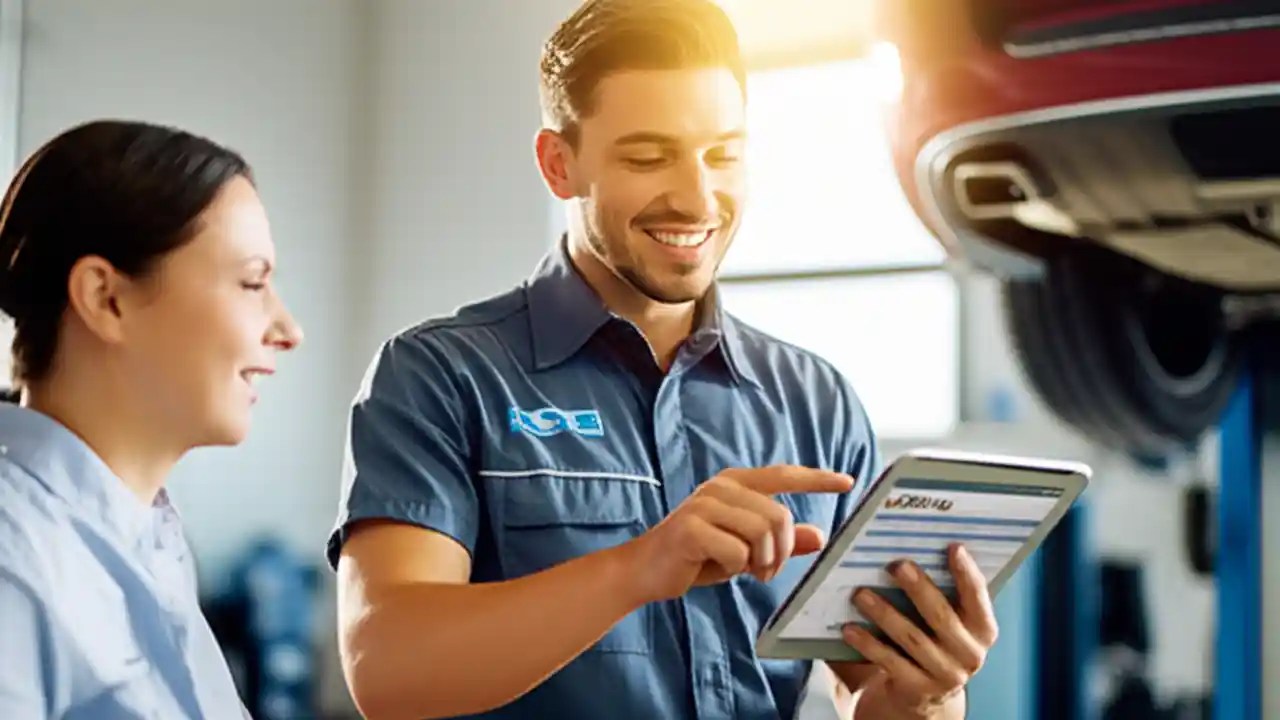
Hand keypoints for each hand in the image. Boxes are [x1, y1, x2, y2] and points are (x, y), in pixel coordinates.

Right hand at [621, 466, 854, 604]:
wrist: (646, 570)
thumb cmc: (698, 557)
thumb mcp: (746, 549)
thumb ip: (782, 541)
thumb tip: (820, 535)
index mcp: (736, 484)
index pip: (784, 475)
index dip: (817, 479)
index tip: (847, 481)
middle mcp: (721, 487)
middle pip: (780, 516)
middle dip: (782, 551)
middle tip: (767, 571)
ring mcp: (704, 504)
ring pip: (763, 533)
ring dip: (762, 561)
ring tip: (749, 571)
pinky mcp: (691, 528)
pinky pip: (738, 552)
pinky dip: (737, 568)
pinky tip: (720, 568)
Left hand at [834, 544, 997, 717]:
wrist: (925, 695)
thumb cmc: (933, 638)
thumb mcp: (947, 618)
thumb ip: (941, 590)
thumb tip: (911, 548)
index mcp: (983, 629)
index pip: (979, 597)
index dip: (967, 573)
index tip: (953, 547)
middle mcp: (970, 655)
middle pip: (943, 617)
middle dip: (920, 589)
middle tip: (897, 565)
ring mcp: (945, 676)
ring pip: (913, 640)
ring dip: (885, 614)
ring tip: (861, 593)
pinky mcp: (918, 690)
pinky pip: (890, 662)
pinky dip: (868, 644)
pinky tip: (849, 628)